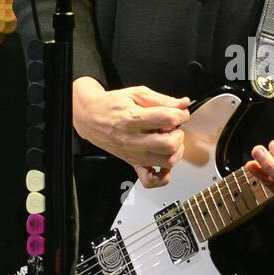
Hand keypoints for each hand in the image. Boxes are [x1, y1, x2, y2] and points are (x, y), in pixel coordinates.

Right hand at [72, 77, 190, 186]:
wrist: (91, 118)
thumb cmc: (112, 106)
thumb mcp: (136, 94)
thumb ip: (162, 99)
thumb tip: (183, 104)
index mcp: (133, 119)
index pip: (168, 119)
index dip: (181, 114)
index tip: (180, 113)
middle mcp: (133, 140)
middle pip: (169, 144)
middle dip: (178, 134)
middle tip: (173, 128)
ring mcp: (133, 155)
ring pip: (166, 162)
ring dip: (175, 151)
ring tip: (169, 140)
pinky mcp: (132, 164)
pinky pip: (150, 180)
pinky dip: (162, 176)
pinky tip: (164, 163)